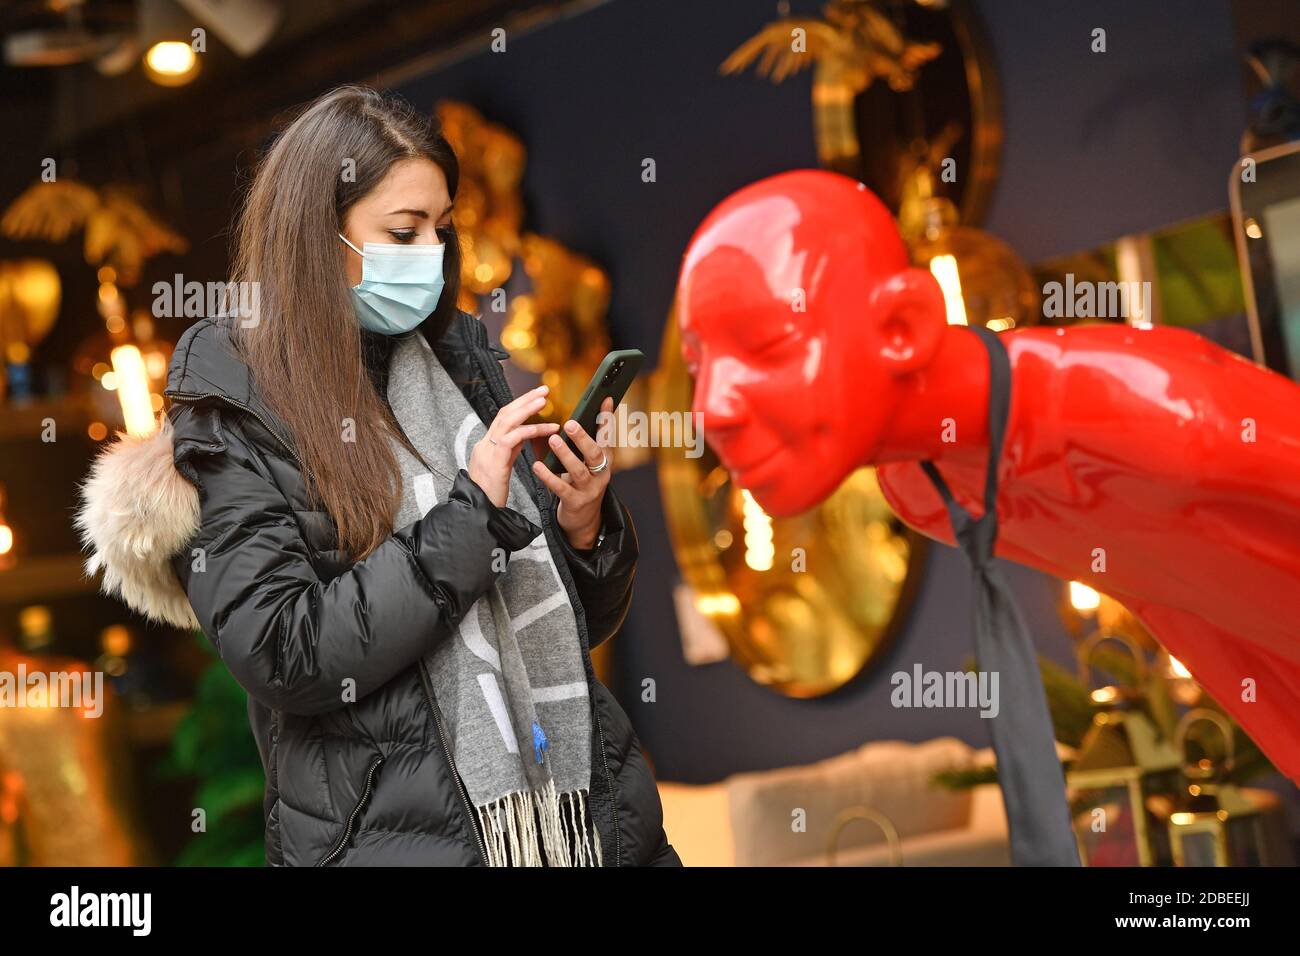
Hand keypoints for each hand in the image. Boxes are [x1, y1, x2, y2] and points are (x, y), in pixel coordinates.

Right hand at [469, 385, 560, 507]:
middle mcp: (484, 444)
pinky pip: (511, 439)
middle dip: (524, 399)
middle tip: (543, 390)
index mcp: (486, 446)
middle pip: (504, 413)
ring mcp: (487, 451)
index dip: (519, 405)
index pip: (503, 419)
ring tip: (544, 401)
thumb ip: (509, 451)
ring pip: (506, 421)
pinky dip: (528, 430)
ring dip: (526, 408)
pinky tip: (545, 429)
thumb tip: (522, 436)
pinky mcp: (494, 461)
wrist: (479, 514)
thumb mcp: (501, 469)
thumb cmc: (491, 496)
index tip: (536, 397)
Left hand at [532, 396, 613, 549]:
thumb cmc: (581, 484)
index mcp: (605, 461)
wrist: (583, 520)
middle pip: (596, 453)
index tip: (605, 399)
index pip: (608, 436)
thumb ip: (583, 445)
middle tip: (570, 423)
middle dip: (583, 437)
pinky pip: (561, 488)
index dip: (607, 418)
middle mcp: (601, 474)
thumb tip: (574, 417)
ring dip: (565, 454)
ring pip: (579, 470)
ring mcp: (590, 489)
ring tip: (552, 440)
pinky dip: (549, 476)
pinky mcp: (576, 502)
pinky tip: (537, 466)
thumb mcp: (587, 464)